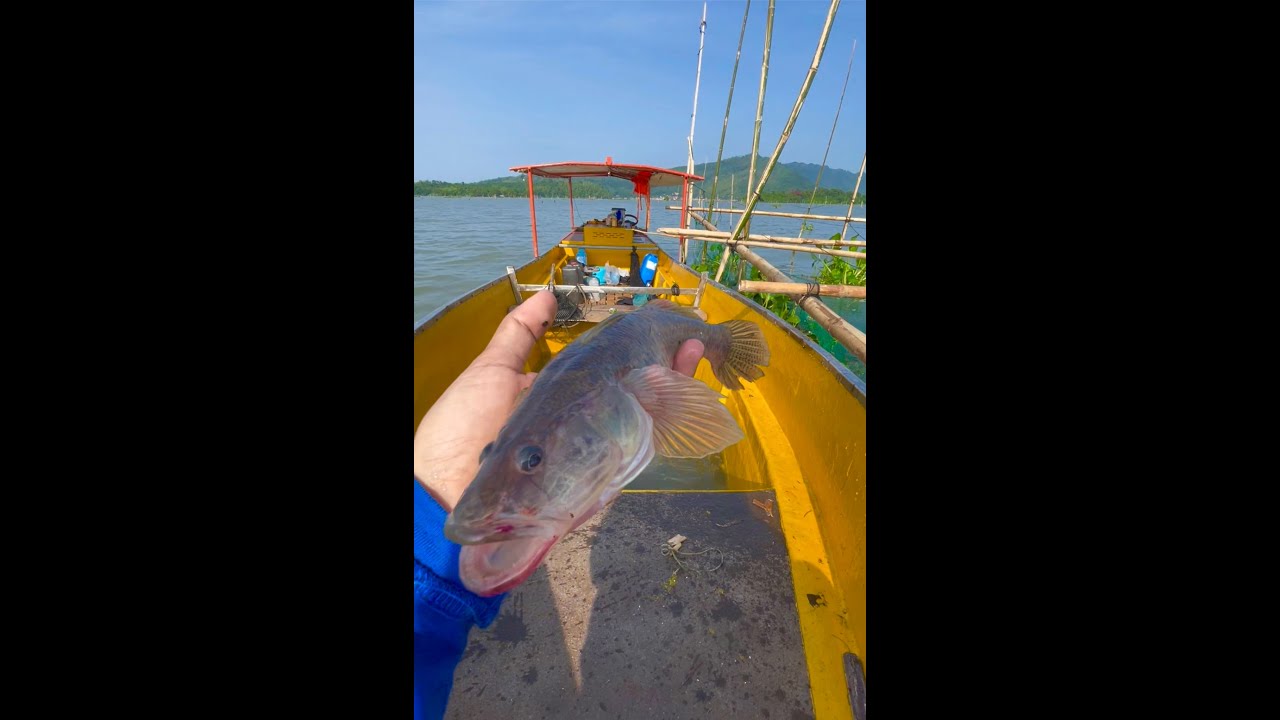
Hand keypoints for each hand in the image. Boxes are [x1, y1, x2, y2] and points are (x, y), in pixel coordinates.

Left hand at [414, 291, 705, 511]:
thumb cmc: (462, 429)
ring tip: (695, 352)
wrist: (443, 492)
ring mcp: (594, 458)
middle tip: (693, 339)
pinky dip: (665, 425)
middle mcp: (583, 430)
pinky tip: (682, 392)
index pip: (612, 375)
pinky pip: (639, 454)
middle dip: (669, 367)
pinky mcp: (598, 485)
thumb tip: (546, 294)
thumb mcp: (492, 370)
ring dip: (677, 387)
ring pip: (648, 422)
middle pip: (638, 396)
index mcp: (560, 404)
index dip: (639, 353)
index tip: (661, 329)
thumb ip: (519, 334)